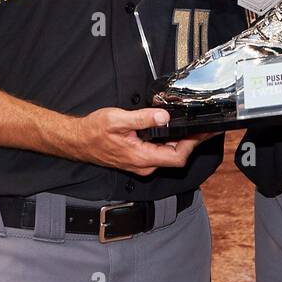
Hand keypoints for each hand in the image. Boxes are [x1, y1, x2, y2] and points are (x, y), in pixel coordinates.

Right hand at [63, 107, 210, 175]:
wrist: (78, 141)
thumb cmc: (94, 132)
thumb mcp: (118, 120)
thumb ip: (143, 118)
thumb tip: (164, 117)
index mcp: (141, 157)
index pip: (177, 157)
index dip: (193, 145)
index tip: (204, 132)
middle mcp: (144, 165)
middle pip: (176, 157)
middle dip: (191, 141)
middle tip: (203, 125)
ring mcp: (141, 164)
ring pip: (169, 155)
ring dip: (181, 142)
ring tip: (192, 126)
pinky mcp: (139, 159)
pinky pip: (160, 152)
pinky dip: (170, 142)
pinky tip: (173, 130)